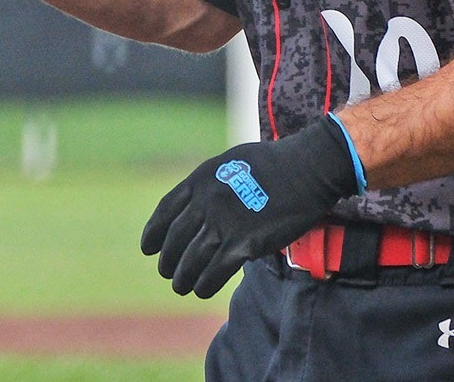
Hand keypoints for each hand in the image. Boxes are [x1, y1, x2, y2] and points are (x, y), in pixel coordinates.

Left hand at [140, 115, 363, 297]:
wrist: (306, 169)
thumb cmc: (275, 163)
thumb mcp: (231, 163)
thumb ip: (212, 184)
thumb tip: (201, 206)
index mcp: (200, 179)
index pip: (165, 211)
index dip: (153, 233)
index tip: (147, 248)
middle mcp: (206, 202)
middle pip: (175, 239)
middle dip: (167, 260)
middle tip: (166, 272)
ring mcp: (223, 224)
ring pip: (191, 260)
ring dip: (182, 278)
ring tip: (181, 286)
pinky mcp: (244, 244)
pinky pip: (214, 272)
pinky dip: (204, 284)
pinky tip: (202, 290)